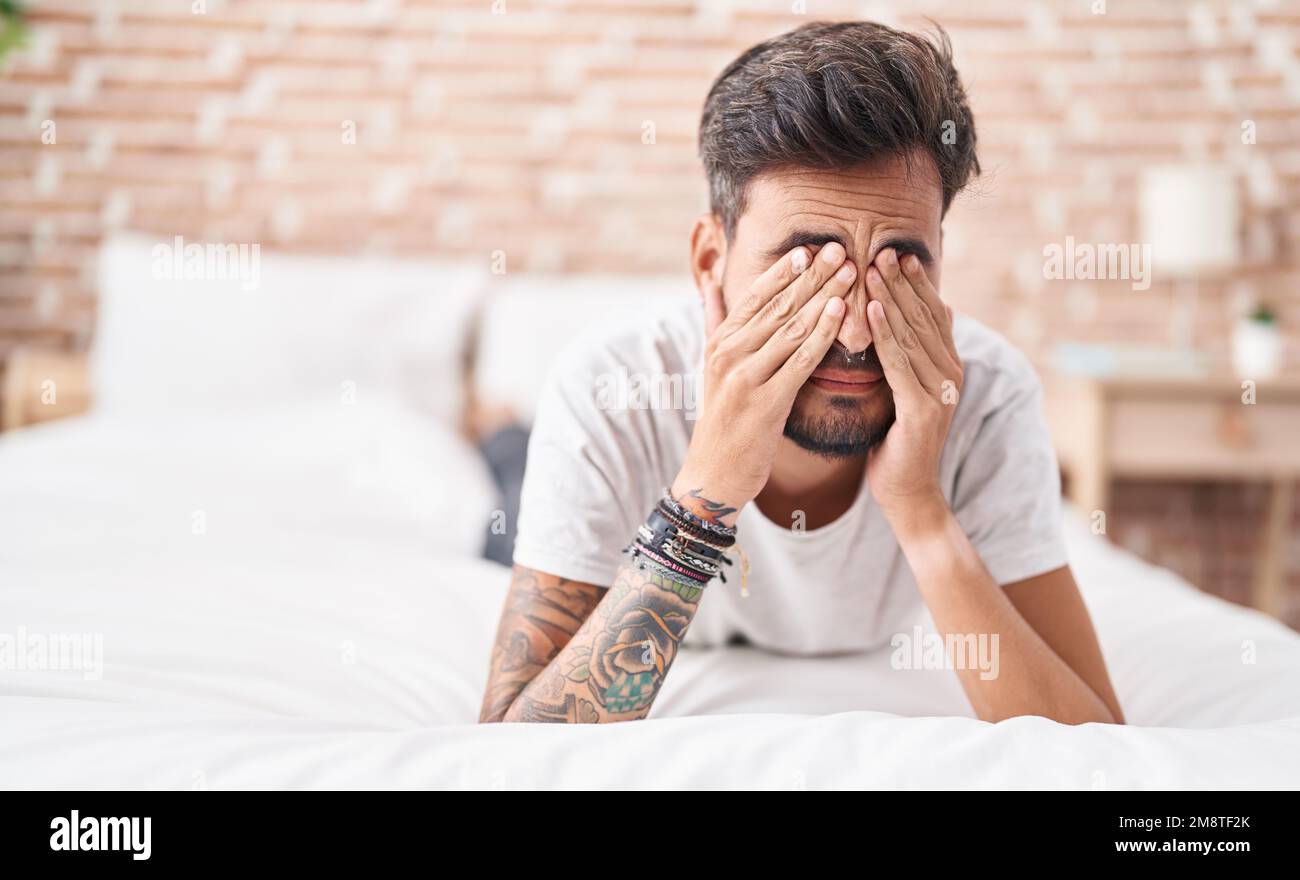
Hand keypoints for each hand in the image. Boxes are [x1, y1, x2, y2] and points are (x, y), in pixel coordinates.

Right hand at [672, 242, 856, 520]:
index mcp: (719, 342)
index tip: (812, 248)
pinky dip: (822, 334)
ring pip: (792, 327)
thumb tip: (710, 287)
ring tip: (851, 273)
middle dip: (813, 275)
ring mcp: (745, 377)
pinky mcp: (765, 402)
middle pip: (778, 305)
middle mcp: (729, 354)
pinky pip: (800, 361)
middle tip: (842, 248)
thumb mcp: (711, 369)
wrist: (714, 474)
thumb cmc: (722, 422)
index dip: (786, 270)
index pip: (756, 296)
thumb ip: (715, 325)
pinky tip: (842, 315)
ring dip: (825, 297)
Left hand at [863, 249, 962, 531]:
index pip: (932, 314)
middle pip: (923, 316)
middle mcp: (950, 373)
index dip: (914, 283)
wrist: (908, 492)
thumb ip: (908, 357)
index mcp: (948, 365)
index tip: (895, 253)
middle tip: (881, 248)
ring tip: (871, 267)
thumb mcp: (904, 390)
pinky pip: (898, 361)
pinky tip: (869, 308)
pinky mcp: (923, 408)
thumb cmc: (897, 441)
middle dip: (901, 281)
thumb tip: (906, 318)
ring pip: (910, 333)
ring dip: (889, 297)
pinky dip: (884, 333)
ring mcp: (940, 391)